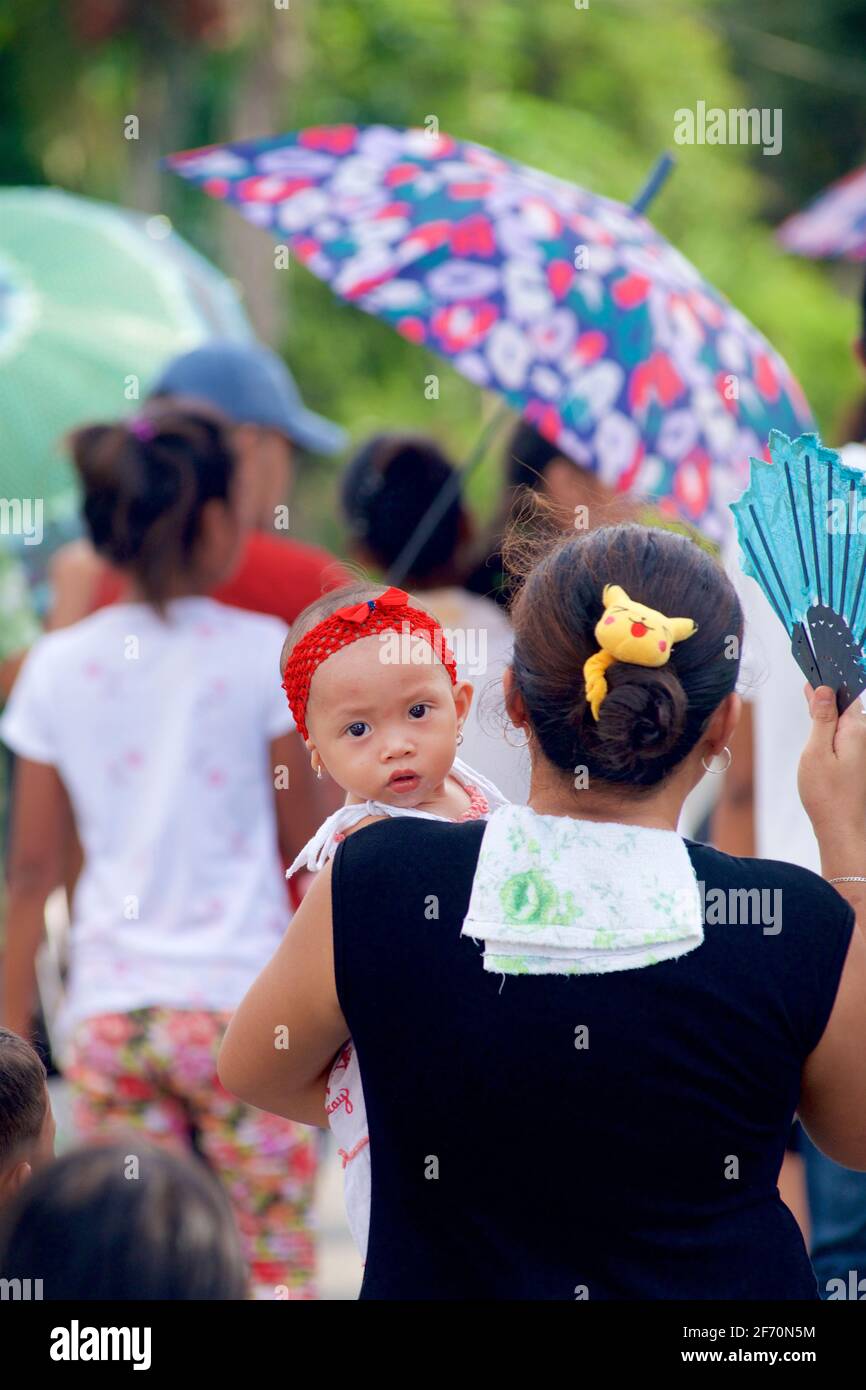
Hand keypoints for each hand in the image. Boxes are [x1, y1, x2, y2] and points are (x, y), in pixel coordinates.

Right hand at [798, 685, 865, 858]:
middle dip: (828, 691)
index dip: (828, 678)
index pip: (844, 693)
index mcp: (856, 730)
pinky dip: (832, 725)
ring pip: (846, 719)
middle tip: (809, 677)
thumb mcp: (816, 752)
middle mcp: (864, 737)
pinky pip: (846, 733)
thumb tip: (823, 689)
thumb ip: (822, 718)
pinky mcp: (859, 761)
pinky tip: (820, 723)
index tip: (814, 667)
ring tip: (810, 693)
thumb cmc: (827, 796)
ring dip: (829, 709)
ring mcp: (863, 750)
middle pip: (846, 704)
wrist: (843, 830)